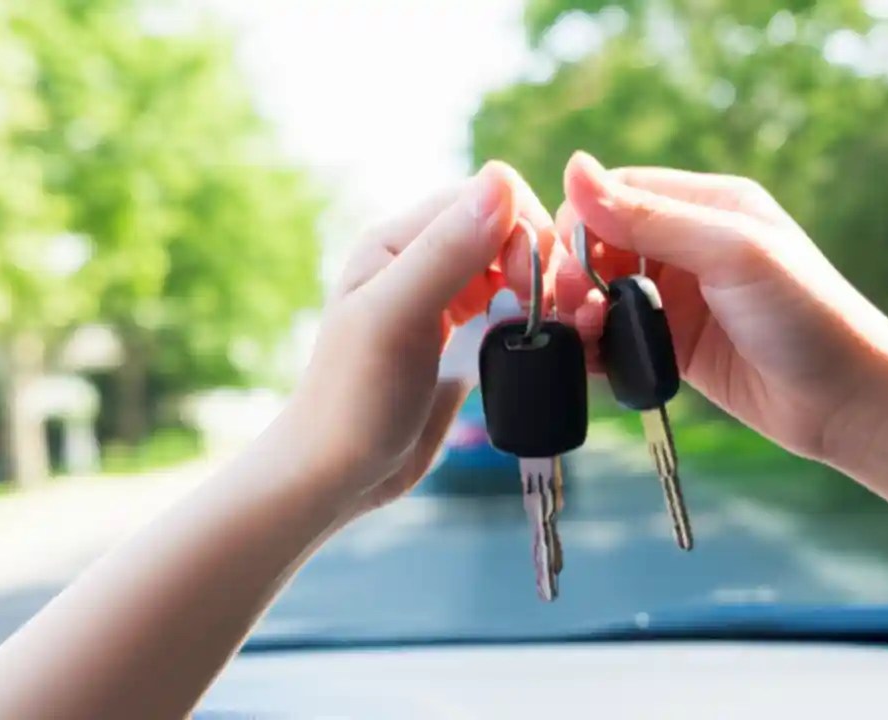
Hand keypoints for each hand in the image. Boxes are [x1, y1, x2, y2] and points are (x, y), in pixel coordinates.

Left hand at [287, 161, 557, 513]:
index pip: (484, 196)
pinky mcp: (461, 339)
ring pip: (513, 266)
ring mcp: (443, 301)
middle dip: (539, 258)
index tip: (532, 282)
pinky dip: (533, 318)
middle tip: (546, 311)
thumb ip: (447, 251)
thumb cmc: (355, 399)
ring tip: (549, 327)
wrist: (338, 478)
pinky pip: (510, 307)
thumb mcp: (398, 317)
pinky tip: (537, 343)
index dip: (521, 228)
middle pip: (505, 228)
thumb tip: (502, 182)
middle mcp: (422, 261)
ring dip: (542, 288)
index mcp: (399, 241)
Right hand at [554, 152, 887, 466]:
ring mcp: (684, 298)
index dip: (582, 222)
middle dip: (574, 270)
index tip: (566, 263)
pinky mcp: (678, 346)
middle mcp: (692, 246)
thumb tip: (573, 167)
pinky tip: (591, 358)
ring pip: (603, 290)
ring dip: (581, 309)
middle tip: (568, 305)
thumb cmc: (807, 316)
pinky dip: (596, 345)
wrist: (849, 402)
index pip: (619, 193)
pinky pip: (619, 335)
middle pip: (603, 242)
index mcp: (709, 206)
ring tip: (585, 334)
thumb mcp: (730, 253)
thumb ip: (651, 217)